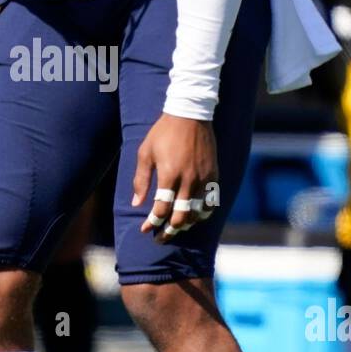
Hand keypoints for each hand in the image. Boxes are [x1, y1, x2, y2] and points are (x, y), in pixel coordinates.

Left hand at [132, 112, 218, 240]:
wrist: (190, 114)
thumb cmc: (163, 132)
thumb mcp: (145, 153)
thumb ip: (141, 179)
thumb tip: (136, 203)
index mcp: (169, 174)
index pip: (161, 209)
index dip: (152, 223)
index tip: (145, 229)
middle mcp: (189, 179)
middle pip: (181, 217)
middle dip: (169, 231)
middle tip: (160, 237)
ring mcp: (204, 178)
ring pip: (197, 213)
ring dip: (186, 225)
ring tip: (175, 228)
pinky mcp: (214, 175)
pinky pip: (211, 202)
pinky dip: (202, 213)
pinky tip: (194, 216)